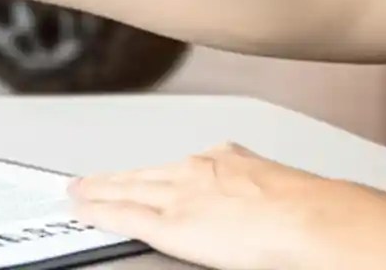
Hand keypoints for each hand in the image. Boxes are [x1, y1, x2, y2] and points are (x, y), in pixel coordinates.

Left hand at [69, 143, 385, 269]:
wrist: (309, 218)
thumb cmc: (307, 206)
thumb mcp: (270, 181)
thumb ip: (248, 184)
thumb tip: (254, 197)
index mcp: (222, 160)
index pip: (172, 167)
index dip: (147, 174)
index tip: (133, 176)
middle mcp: (193, 171)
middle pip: (141, 175)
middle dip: (111, 179)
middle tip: (85, 180)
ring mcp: (177, 196)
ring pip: (125, 190)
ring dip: (97, 191)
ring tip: (76, 193)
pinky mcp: (170, 224)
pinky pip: (124, 216)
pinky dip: (98, 211)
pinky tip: (82, 211)